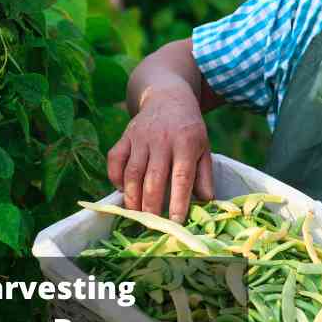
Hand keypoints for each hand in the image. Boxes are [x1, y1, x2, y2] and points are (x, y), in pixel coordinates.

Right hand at [106, 85, 214, 221]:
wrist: (168, 98)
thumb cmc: (189, 129)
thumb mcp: (204, 147)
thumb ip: (204, 175)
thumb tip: (206, 201)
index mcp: (186, 143)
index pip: (182, 177)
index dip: (179, 201)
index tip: (177, 221)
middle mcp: (162, 140)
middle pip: (153, 178)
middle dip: (151, 205)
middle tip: (151, 223)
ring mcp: (141, 137)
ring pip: (132, 172)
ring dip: (132, 197)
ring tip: (136, 213)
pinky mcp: (125, 136)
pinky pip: (115, 159)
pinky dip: (115, 177)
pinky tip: (122, 189)